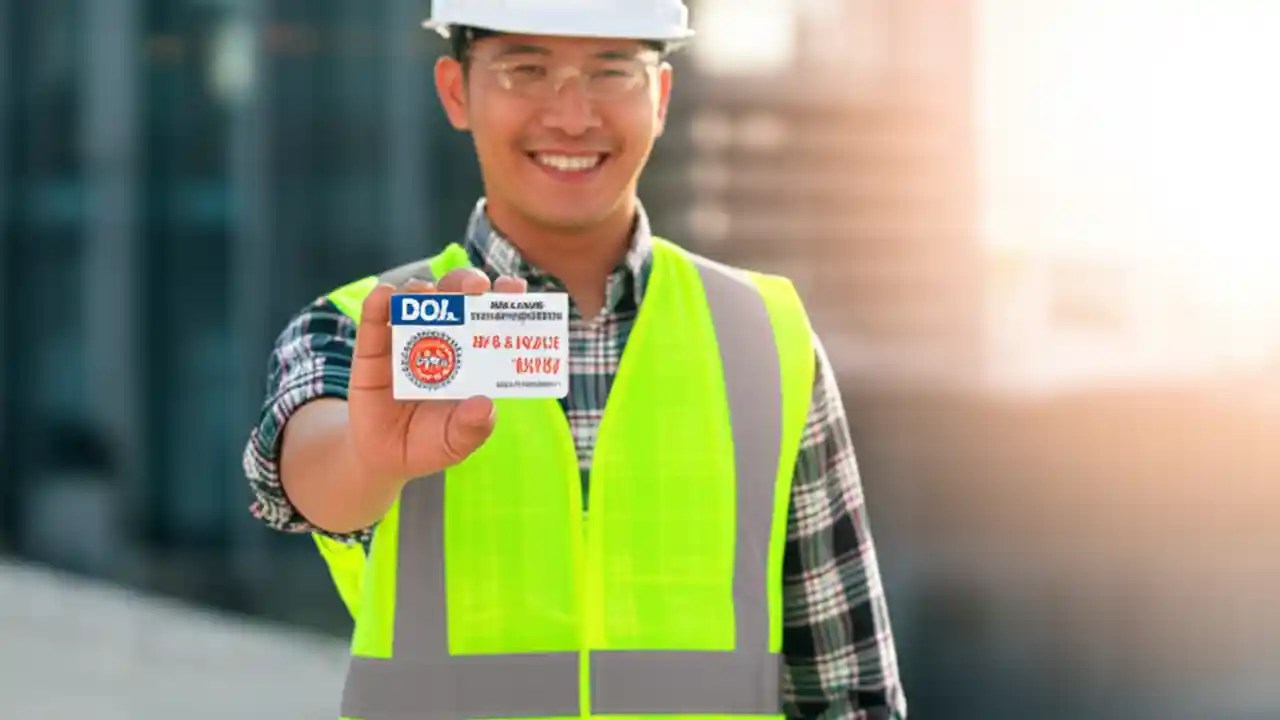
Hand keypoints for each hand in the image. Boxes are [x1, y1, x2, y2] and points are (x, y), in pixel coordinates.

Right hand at [346, 268, 526, 488]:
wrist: (382, 456)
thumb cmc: (429, 443)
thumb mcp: (455, 442)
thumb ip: (473, 428)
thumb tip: (485, 406)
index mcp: (472, 353)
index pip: (492, 314)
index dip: (504, 296)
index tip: (514, 288)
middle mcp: (442, 335)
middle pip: (456, 294)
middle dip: (468, 281)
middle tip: (477, 286)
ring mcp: (406, 336)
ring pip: (417, 297)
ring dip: (425, 289)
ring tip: (429, 295)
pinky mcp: (373, 346)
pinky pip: (374, 317)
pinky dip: (379, 301)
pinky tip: (386, 296)